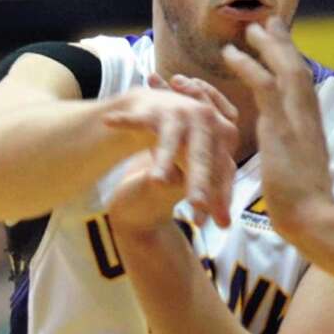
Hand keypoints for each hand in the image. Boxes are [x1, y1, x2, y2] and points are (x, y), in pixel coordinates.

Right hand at [103, 75, 238, 226]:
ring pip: (171, 141)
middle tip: (197, 204)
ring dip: (164, 160)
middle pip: (201, 157)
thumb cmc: (189, 144)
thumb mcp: (203, 169)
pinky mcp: (155, 108)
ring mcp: (180, 113)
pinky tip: (108, 123)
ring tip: (157, 182)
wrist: (166, 106)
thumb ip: (214, 195)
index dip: (216, 196)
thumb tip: (225, 227)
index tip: (202, 223)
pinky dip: (125, 122)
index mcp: (224, 138)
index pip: (223, 170)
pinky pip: (138, 119)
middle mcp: (206, 122)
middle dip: (199, 181)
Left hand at [222, 20, 333, 244]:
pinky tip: (232, 54)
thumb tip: (292, 156)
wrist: (313, 217)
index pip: (303, 86)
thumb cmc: (305, 206)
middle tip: (269, 21)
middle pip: (298, 69)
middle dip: (284, 44)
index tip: (282, 44)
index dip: (292, 62)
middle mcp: (309, 117)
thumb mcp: (301, 174)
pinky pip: (265, 87)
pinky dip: (249, 66)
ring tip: (251, 28)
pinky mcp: (282, 127)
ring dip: (268, 46)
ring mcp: (298, 120)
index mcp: (312, 127)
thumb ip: (295, 157)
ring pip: (286, 70)